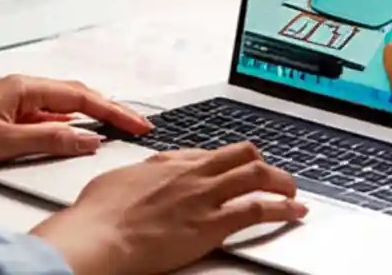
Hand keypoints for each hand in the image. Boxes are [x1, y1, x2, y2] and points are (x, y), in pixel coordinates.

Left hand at [0, 75, 151, 172]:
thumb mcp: (4, 144)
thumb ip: (50, 141)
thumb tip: (87, 139)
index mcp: (24, 87)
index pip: (81, 97)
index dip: (113, 111)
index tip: (137, 123)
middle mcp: (22, 90)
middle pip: (77, 96)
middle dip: (110, 109)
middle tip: (137, 125)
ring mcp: (15, 104)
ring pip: (64, 108)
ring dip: (91, 117)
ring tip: (118, 128)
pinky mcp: (8, 118)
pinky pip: (48, 120)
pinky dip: (69, 127)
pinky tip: (78, 137)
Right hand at [31, 142, 307, 274]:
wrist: (99, 237)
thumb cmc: (96, 216)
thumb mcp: (113, 183)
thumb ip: (133, 179)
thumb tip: (130, 182)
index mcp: (164, 163)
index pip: (205, 154)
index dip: (224, 162)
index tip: (230, 168)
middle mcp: (190, 173)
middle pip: (238, 154)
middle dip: (258, 162)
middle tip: (268, 174)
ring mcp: (204, 195)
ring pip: (256, 174)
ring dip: (280, 181)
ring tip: (291, 191)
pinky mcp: (213, 223)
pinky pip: (258, 209)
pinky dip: (282, 209)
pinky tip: (294, 211)